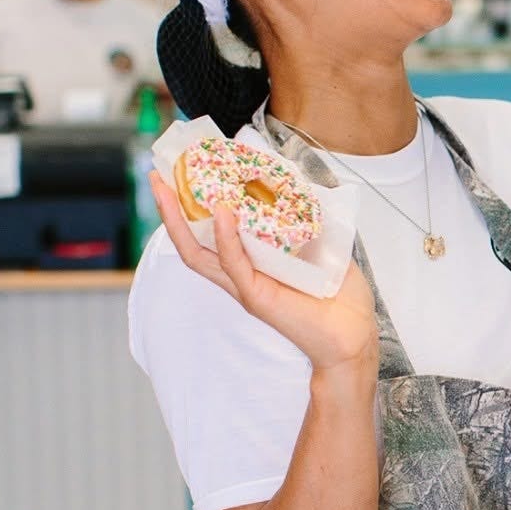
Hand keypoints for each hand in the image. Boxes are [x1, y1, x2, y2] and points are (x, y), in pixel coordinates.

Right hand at [149, 170, 377, 374]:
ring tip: (167, 189)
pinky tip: (222, 213)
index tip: (188, 172)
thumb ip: (306, 221)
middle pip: (191, 241)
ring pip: (199, 253)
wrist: (354, 337)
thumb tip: (301, 185)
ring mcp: (245, 287)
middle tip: (156, 176)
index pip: (213, 232)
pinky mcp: (257, 297)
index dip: (197, 205)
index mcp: (252, 262)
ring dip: (180, 219)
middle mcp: (241, 274)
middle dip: (170, 209)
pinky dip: (226, 237)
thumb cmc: (339, 299)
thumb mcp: (321, 248)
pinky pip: (234, 263)